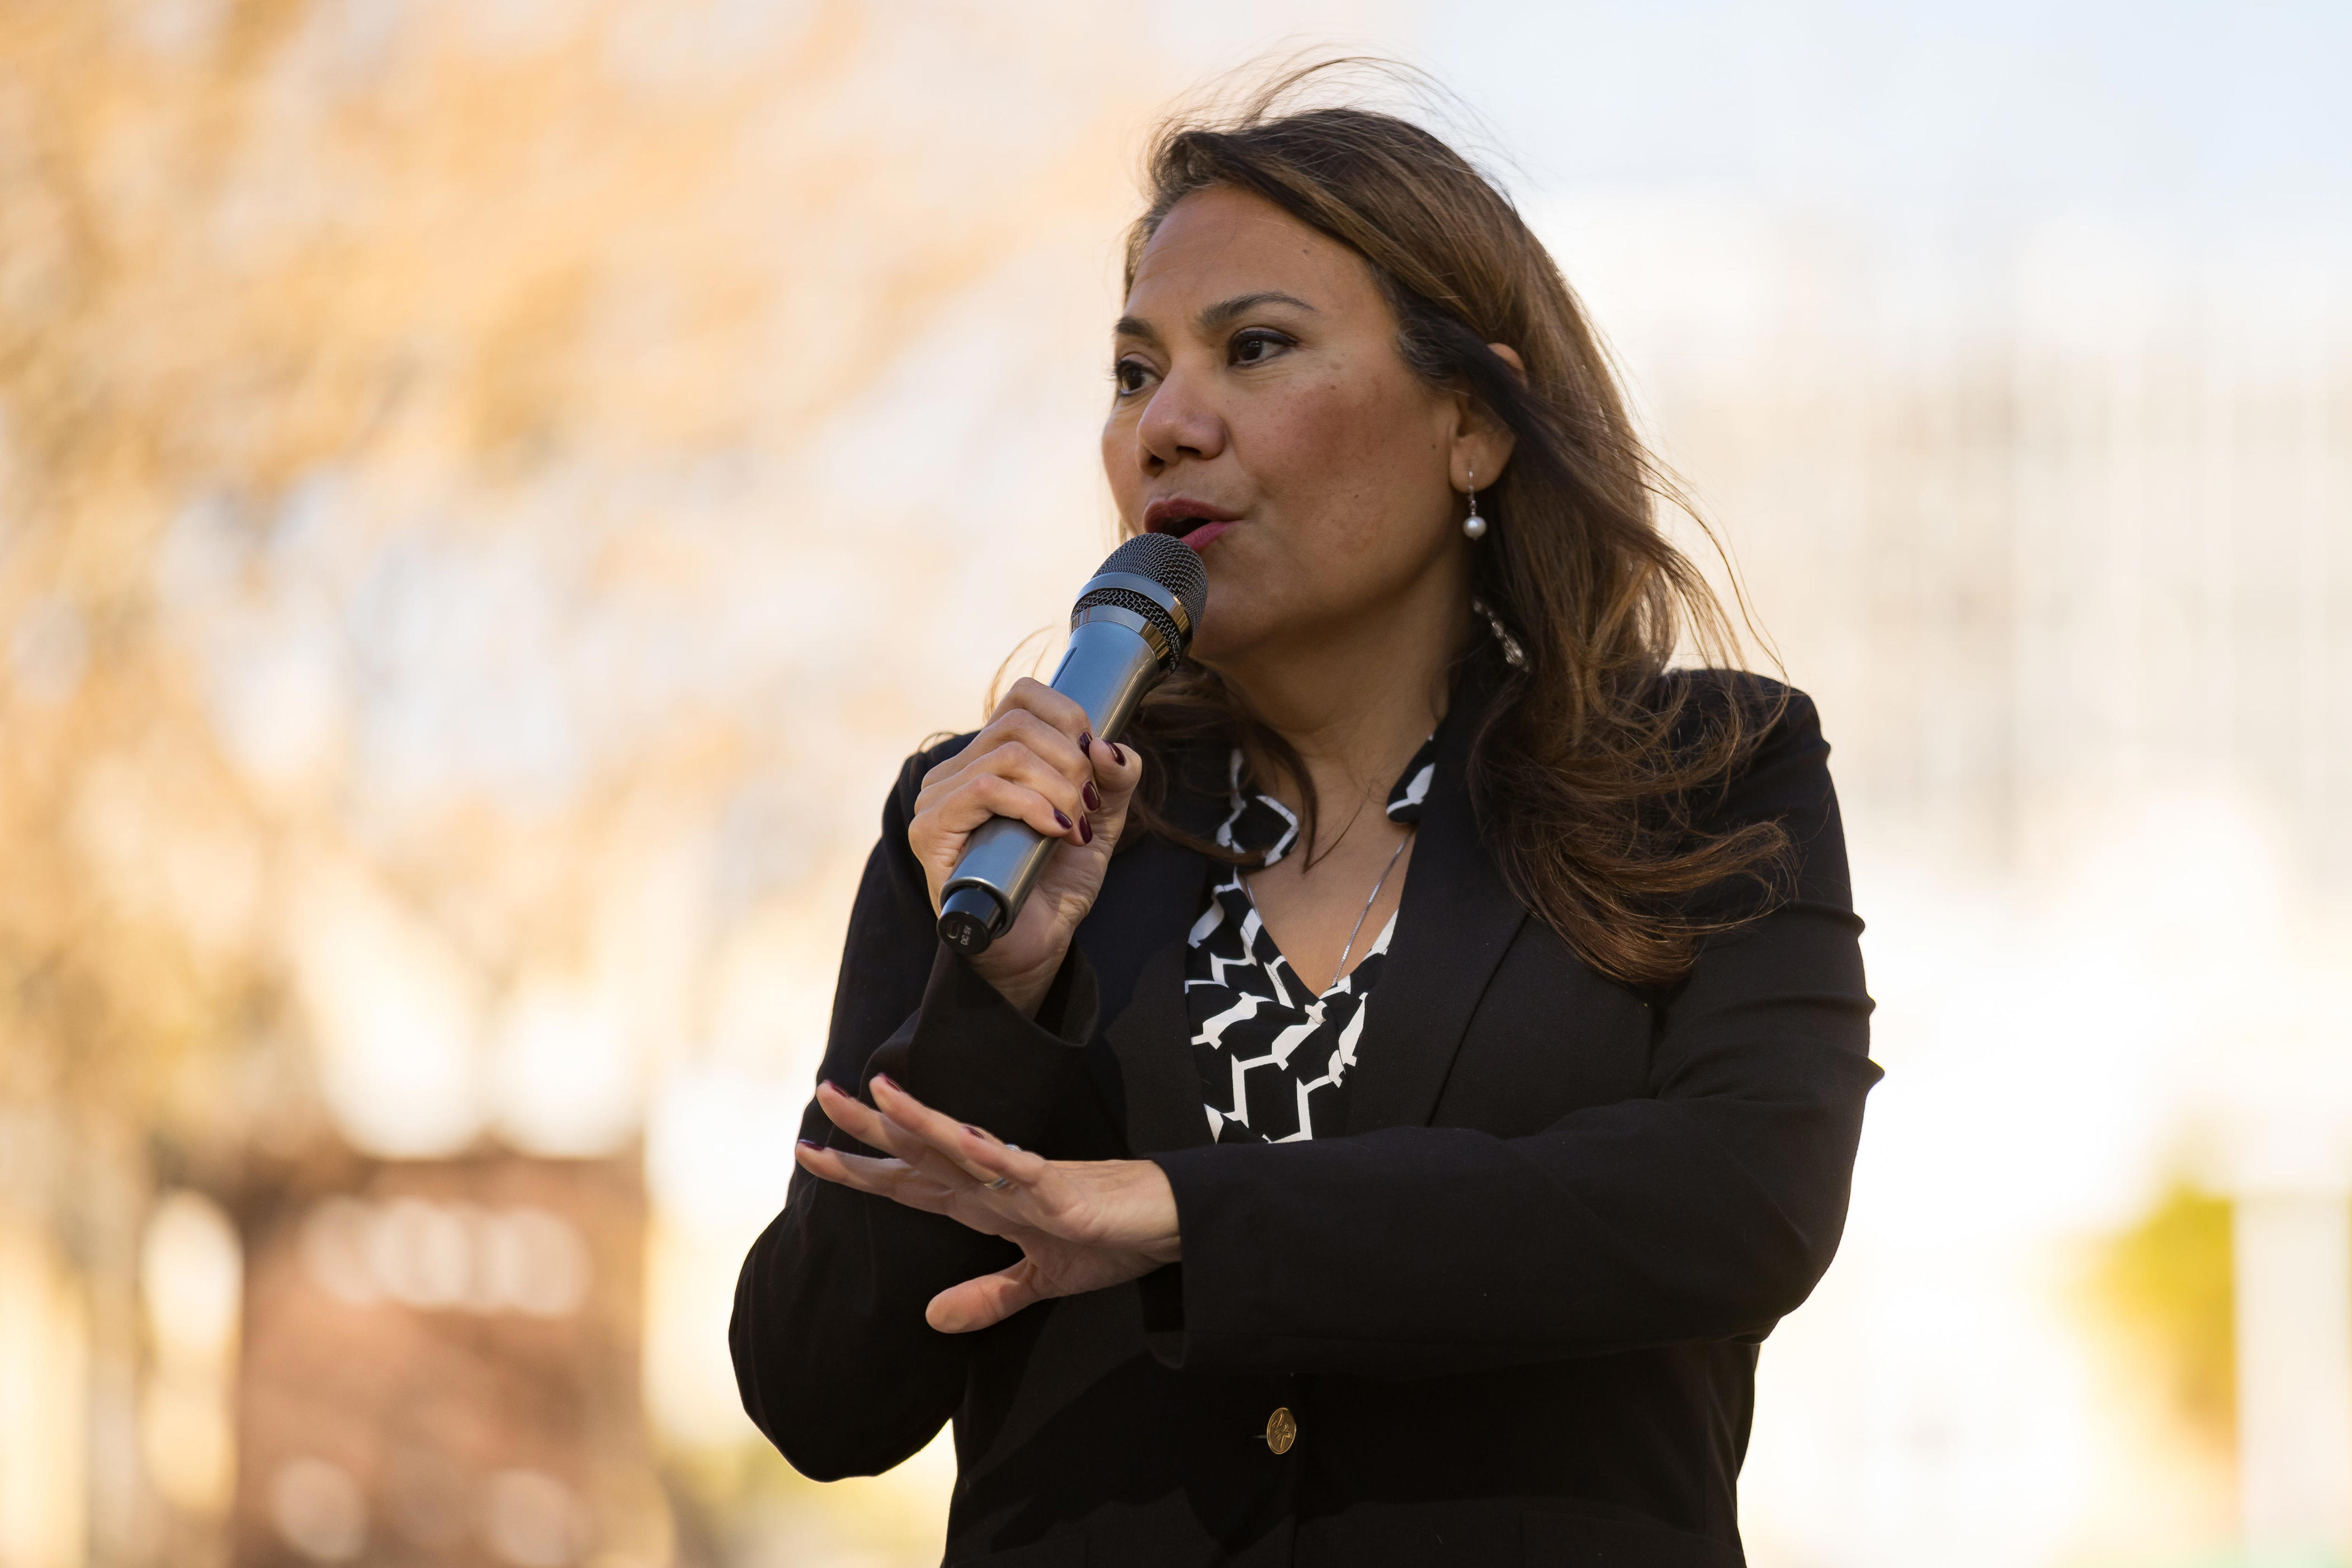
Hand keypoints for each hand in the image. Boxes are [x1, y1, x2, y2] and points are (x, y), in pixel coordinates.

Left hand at [796, 1076, 1180, 1333]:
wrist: (1171, 1226)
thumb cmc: (1111, 1239)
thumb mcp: (1041, 1281)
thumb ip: (988, 1296)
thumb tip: (931, 1319)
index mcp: (983, 1201)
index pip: (908, 1181)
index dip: (858, 1169)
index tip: (807, 1152)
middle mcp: (994, 1181)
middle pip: (919, 1151)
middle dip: (868, 1127)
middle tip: (819, 1095)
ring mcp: (1026, 1180)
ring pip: (962, 1145)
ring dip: (920, 1121)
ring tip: (878, 1093)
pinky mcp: (1063, 1190)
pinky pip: (1021, 1169)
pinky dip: (991, 1154)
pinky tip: (962, 1137)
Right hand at [908, 677, 1142, 1014]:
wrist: (1034, 943)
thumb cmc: (1056, 878)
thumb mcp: (1101, 818)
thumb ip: (1116, 777)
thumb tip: (1108, 746)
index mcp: (992, 755)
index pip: (1022, 696)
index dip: (1068, 714)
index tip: (1093, 759)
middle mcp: (957, 769)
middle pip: (1018, 722)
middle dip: (1070, 759)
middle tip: (1087, 804)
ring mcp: (937, 797)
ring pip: (1006, 754)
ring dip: (1058, 787)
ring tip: (1075, 825)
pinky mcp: (930, 830)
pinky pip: (983, 790)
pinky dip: (1032, 805)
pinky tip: (1057, 831)